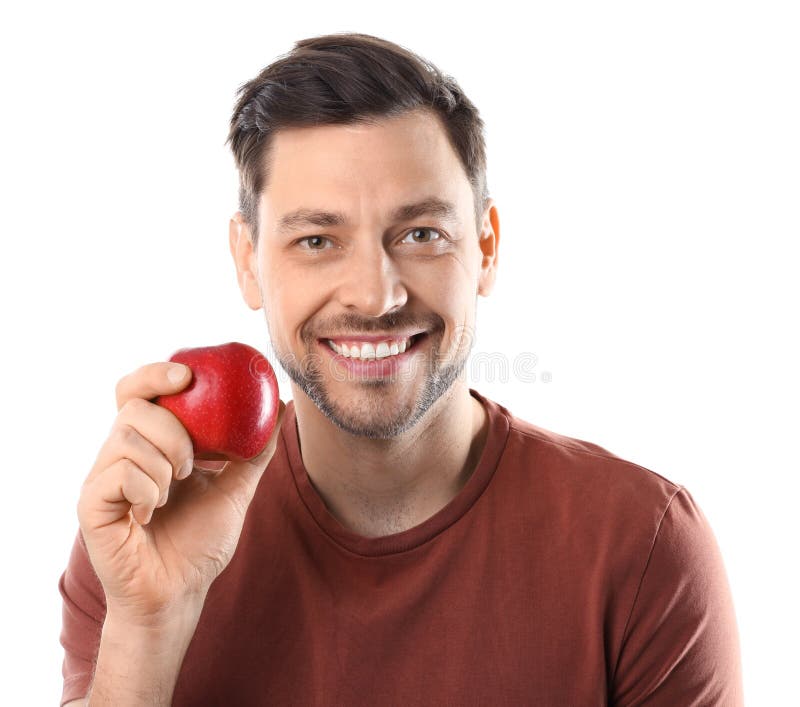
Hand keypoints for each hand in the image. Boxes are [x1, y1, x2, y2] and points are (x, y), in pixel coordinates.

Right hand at [77, 361, 284, 626]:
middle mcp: (120, 454)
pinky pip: (118, 474)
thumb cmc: (200, 542)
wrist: (180, 592)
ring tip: (174, 492)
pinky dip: (146, 489)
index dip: (156, 374)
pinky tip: (151, 512)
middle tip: (192, 462)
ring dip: (164, 465)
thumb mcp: (236, 488)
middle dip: (172, 428)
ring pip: (126, 438)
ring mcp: (102, 478)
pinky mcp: (91, 504)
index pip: (139, 391)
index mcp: (149, 443)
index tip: (188, 375)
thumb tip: (281, 406)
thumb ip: (256, 449)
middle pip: (133, 405)